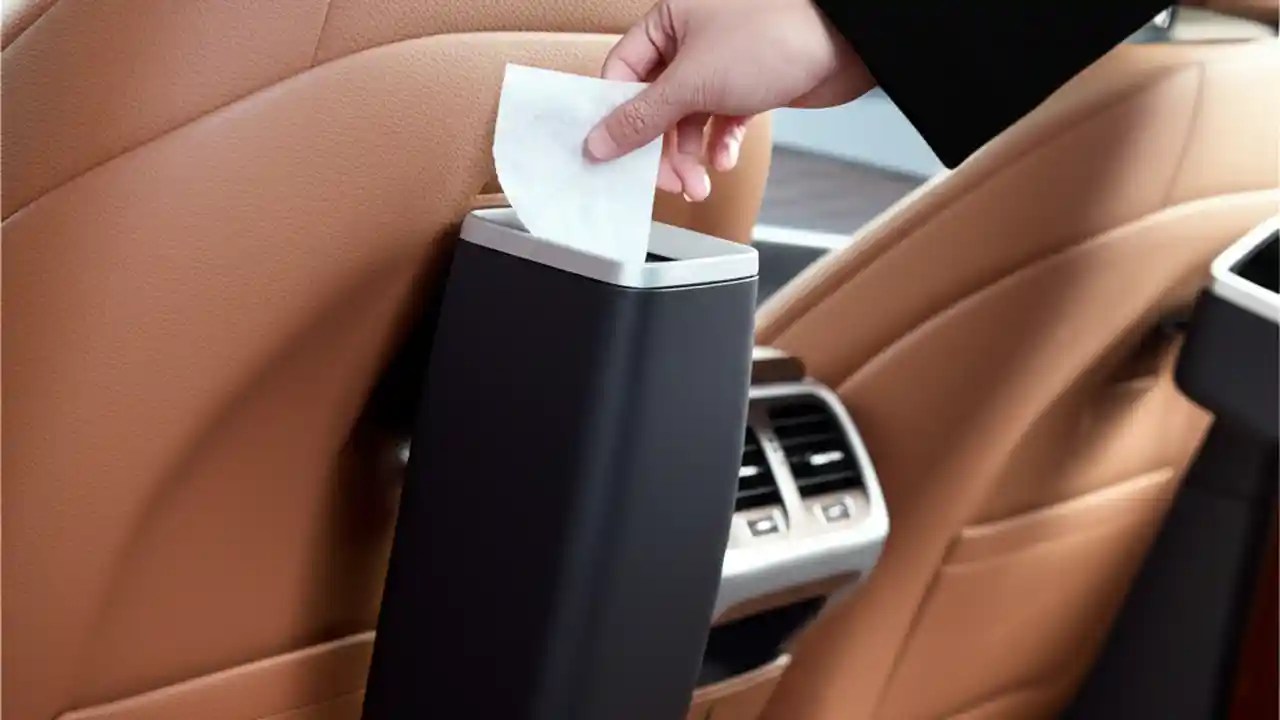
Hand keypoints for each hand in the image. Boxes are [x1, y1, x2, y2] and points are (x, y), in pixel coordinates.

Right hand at [585, 0, 874, 200]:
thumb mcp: (693, 82)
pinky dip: (720, 145)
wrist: (845, 44)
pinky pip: (720, 122)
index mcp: (668, 20)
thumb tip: (600, 142)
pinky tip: (725, 159)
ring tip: (697, 182)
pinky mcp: (747, 86)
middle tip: (666, 180)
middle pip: (656, 104)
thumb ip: (642, 117)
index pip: (622, 73)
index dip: (615, 116)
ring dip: (690, 156)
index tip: (611, 154)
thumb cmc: (774, 36)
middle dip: (662, 148)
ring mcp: (721, 64)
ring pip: (689, 119)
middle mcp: (691, 39)